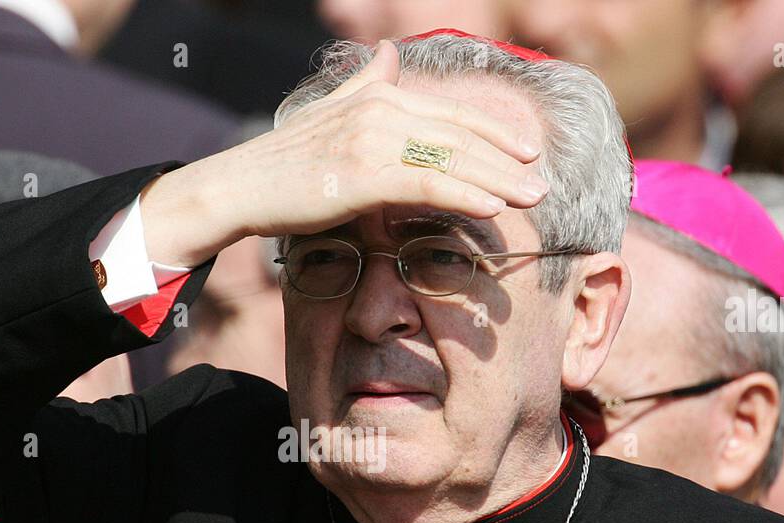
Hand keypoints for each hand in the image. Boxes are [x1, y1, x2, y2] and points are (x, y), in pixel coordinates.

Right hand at [141, 40, 546, 267]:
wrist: (239, 187)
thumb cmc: (283, 162)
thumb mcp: (330, 112)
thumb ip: (364, 84)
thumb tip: (389, 53)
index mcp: (379, 97)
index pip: (451, 115)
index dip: (495, 132)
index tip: (529, 152)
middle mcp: (381, 110)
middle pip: (460, 136)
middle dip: (507, 160)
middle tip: (543, 183)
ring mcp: (372, 139)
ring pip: (451, 158)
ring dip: (498, 179)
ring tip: (532, 198)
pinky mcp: (362, 173)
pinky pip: (426, 182)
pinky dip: (463, 193)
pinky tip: (491, 207)